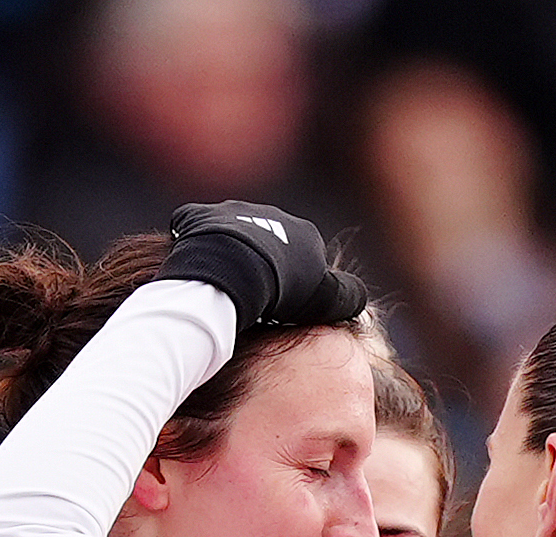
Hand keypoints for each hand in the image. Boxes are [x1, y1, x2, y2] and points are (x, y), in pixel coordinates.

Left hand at [161, 202, 368, 331]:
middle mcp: (268, 214)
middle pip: (268, 242)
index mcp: (302, 232)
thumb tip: (360, 296)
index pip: (303, 257)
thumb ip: (349, 297)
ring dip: (229, 254)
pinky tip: (195, 267)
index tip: (281, 304)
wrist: (230, 271)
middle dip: (261, 264)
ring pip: (233, 234)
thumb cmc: (281, 290)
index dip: (293, 282)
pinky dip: (195, 244)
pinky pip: (195, 228)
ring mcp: (231, 212)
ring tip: (220, 285)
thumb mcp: (327, 299)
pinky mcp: (196, 216)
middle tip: (250, 297)